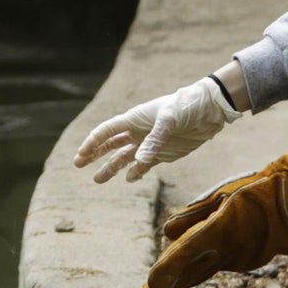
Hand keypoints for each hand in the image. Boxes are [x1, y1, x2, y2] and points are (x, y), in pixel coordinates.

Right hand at [74, 76, 240, 182]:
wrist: (209, 111)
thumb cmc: (186, 107)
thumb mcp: (169, 120)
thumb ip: (154, 141)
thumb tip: (137, 162)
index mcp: (134, 119)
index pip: (106, 131)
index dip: (92, 142)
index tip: (80, 155)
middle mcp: (137, 132)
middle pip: (109, 144)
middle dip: (93, 154)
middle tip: (78, 164)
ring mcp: (149, 144)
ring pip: (124, 158)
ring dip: (110, 168)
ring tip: (97, 179)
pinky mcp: (162, 154)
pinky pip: (143, 166)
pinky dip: (135, 173)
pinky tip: (128, 179)